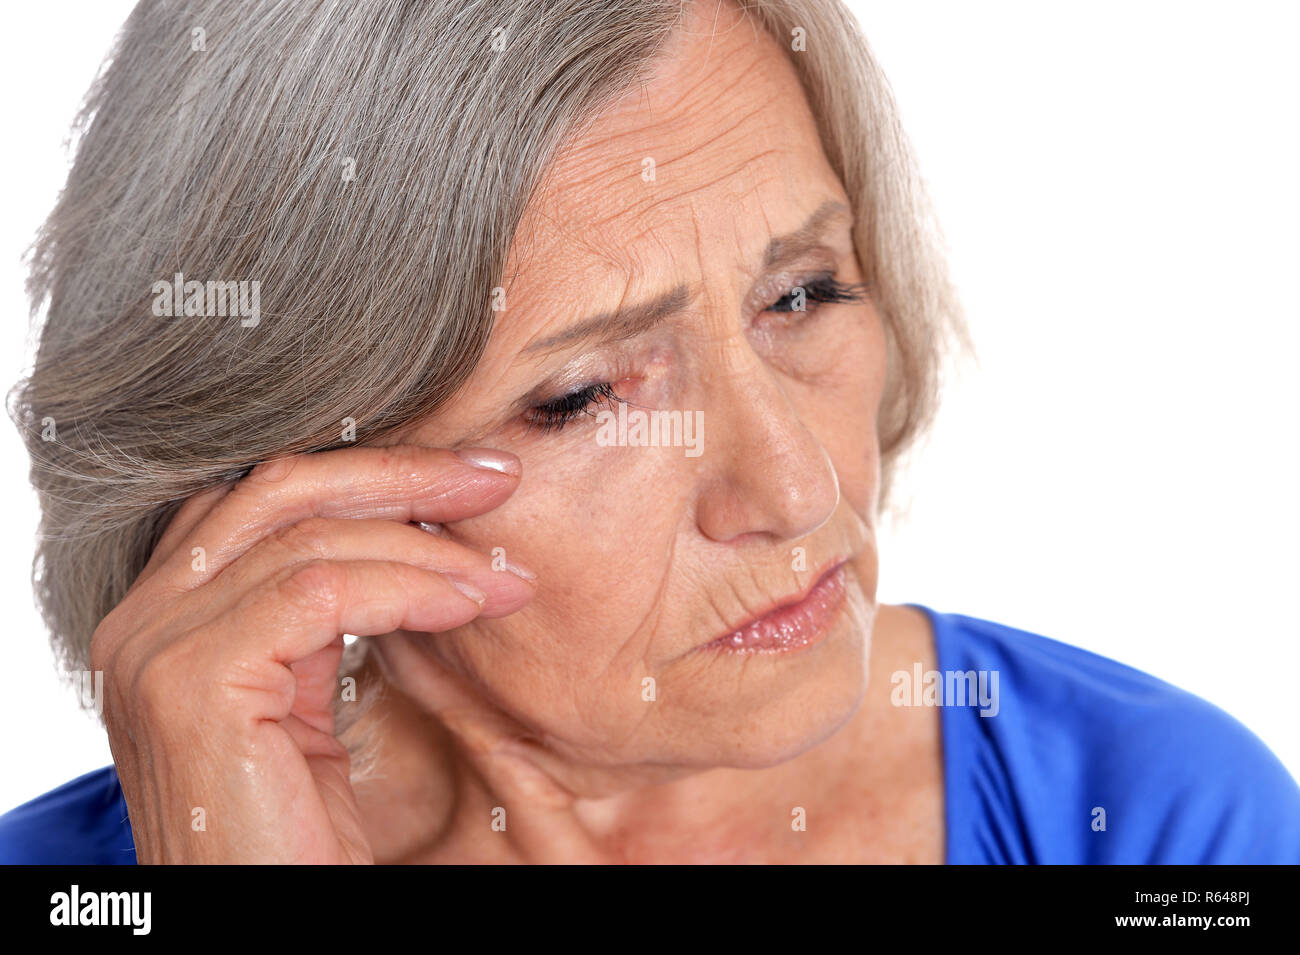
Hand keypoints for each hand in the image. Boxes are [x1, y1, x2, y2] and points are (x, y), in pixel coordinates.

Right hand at [90, 445, 534, 863]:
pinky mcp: (194, 683)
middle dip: (401, 475)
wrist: (270, 924)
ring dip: (425, 547)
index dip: (369, 475)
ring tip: (502, 574)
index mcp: (163, 613)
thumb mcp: (302, 699)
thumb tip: (410, 533)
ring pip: (310, 539)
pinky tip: (463, 605)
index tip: (464, 476)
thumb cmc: (293, 831)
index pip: (266, 500)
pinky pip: (320, 593)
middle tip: (495, 478)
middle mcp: (141, 619)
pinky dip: (407, 589)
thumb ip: (316, 614)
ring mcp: (156, 648)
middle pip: (280, 492)